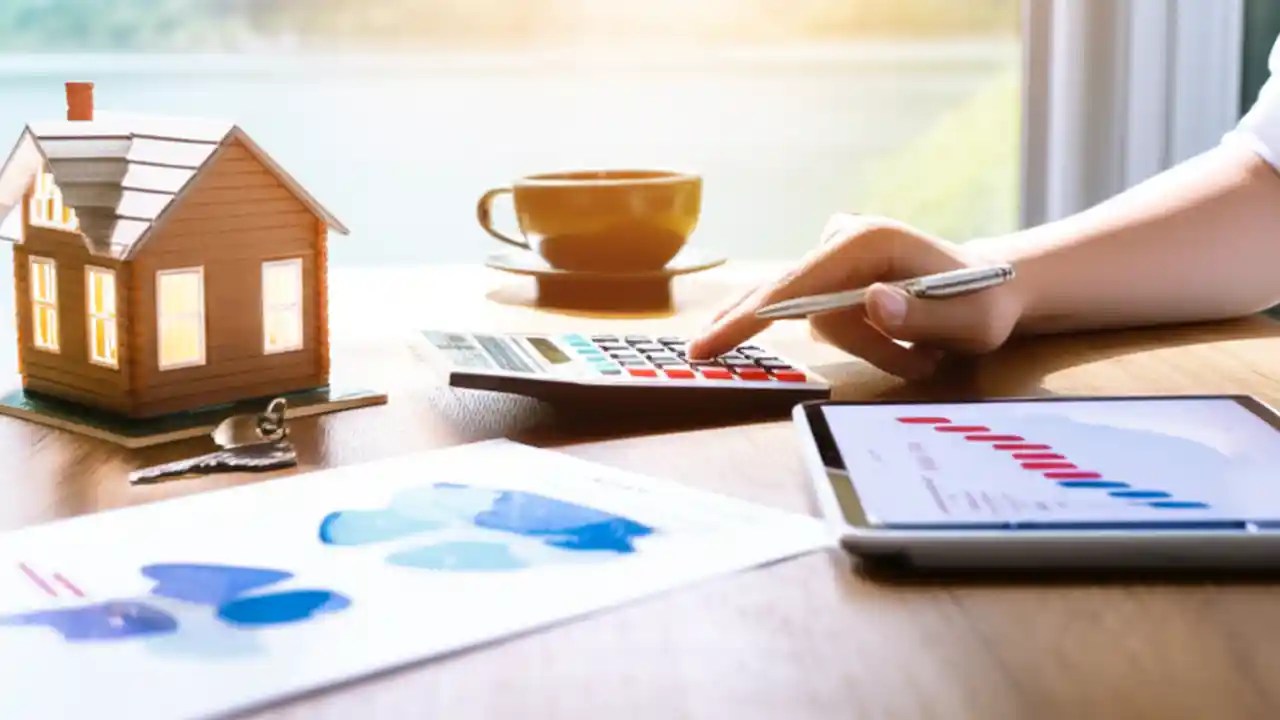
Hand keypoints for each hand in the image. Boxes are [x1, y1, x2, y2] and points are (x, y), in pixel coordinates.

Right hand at [687, 214, 1024, 378]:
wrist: (996, 289)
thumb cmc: (985, 303)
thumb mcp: (969, 320)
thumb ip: (922, 314)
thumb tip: (872, 301)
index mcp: (867, 240)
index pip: (794, 284)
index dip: (748, 317)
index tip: (707, 345)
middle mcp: (843, 238)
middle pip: (788, 298)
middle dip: (779, 331)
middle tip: (713, 353)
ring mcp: (836, 255)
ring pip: (817, 320)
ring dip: (866, 350)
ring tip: (922, 358)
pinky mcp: (836, 273)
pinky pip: (826, 319)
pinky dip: (863, 343)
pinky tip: (907, 347)